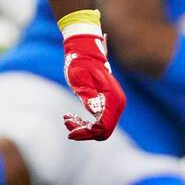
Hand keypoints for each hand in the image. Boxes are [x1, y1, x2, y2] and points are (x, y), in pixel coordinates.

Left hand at [63, 26, 125, 140]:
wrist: (84, 51)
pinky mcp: (109, 103)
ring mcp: (115, 104)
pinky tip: (72, 117)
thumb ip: (89, 95)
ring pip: (102, 127)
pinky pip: (100, 121)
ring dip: (84, 127)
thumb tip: (95, 112)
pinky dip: (86, 122)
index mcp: (112, 98)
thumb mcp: (81, 79)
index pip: (103, 127)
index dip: (87, 133)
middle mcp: (118, 103)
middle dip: (84, 131)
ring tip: (67, 118)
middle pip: (104, 130)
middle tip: (66, 121)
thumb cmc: (80, 64)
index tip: (70, 132)